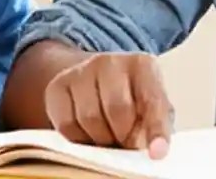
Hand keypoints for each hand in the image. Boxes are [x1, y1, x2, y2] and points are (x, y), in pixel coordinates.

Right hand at [44, 51, 174, 157]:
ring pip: (89, 118)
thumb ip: (157, 124)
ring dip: (100, 137)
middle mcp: (111, 61)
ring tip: (108, 135)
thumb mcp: (152, 106)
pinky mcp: (57, 86)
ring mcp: (82, 71)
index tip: (157, 152)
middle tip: (124, 141)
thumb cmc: (131, 98)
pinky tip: (88, 132)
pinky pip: (66, 124)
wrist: (96, 81)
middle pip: (117, 109)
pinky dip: (79, 138)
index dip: (156, 129)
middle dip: (122, 134)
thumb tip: (155, 150)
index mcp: (143, 65)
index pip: (152, 99)